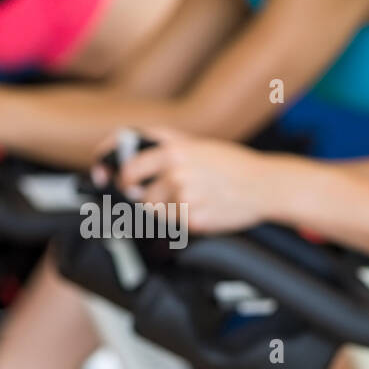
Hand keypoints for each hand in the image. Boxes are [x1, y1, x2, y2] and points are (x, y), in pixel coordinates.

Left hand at [92, 129, 272, 233]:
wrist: (265, 186)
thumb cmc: (233, 164)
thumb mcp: (198, 144)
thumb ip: (165, 145)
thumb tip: (131, 151)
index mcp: (174, 151)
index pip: (128, 162)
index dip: (112, 170)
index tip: (104, 175)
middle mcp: (176, 173)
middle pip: (137, 191)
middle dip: (138, 194)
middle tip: (149, 194)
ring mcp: (185, 197)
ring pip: (155, 210)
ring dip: (164, 209)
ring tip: (190, 200)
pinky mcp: (195, 219)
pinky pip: (174, 224)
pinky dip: (183, 220)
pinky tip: (202, 210)